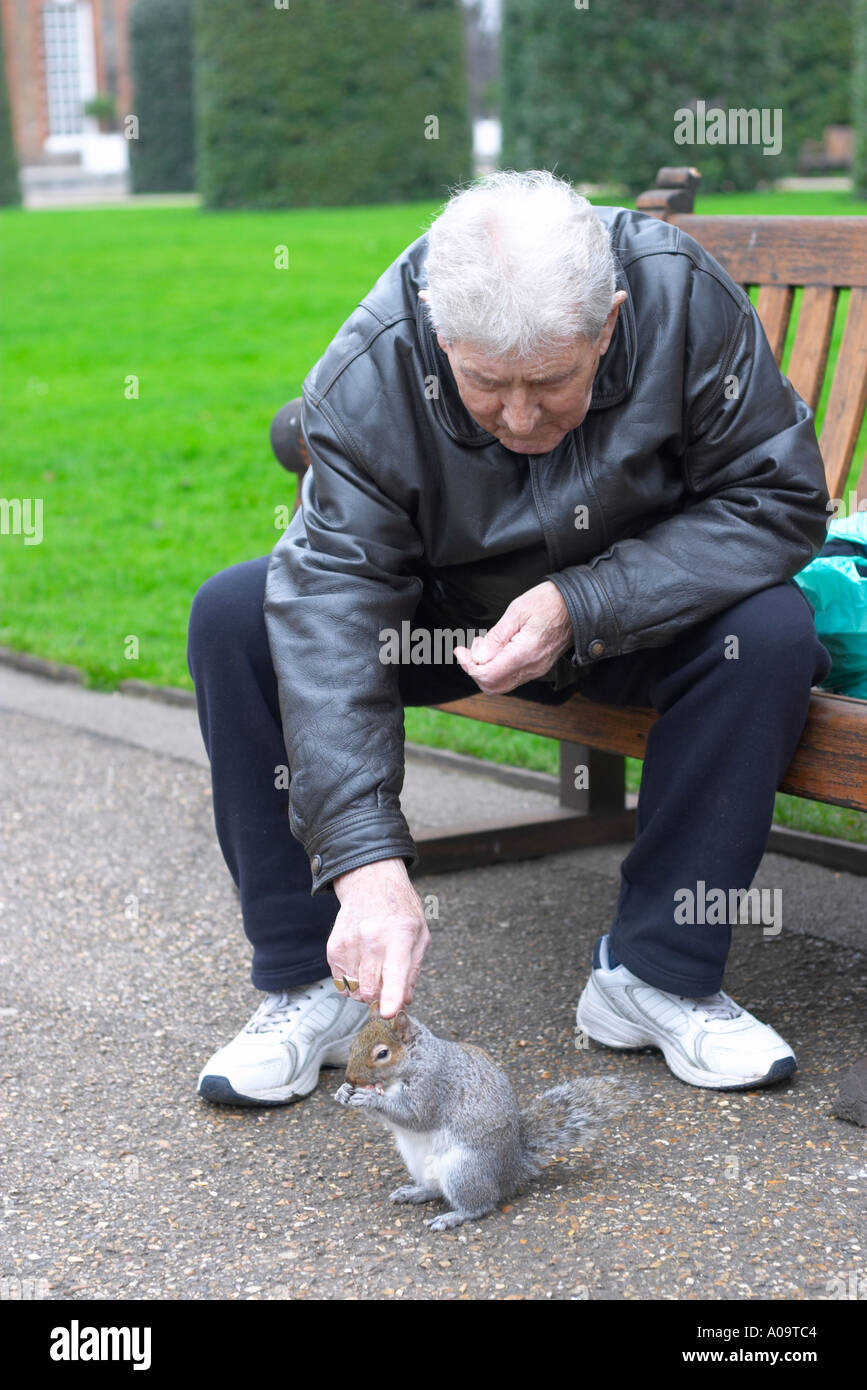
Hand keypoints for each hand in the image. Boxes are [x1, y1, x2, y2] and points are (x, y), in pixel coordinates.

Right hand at [328, 858, 429, 1016]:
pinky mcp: (333, 947)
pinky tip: (361, 964)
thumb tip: (404, 1000)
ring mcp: (349, 942)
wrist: (369, 881)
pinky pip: (341, 983)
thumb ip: (413, 969)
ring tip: (374, 967)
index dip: (392, 994)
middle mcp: (371, 938)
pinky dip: (352, 982)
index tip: (388, 1012)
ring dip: (366, 990)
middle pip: (370, 989)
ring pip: (354, 990)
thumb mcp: (420, 934)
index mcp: (400, 934)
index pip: (395, 970)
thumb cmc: (399, 908)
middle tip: (388, 984)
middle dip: (381, 997)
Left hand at [453, 580, 573, 694]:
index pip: (487, 675)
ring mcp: (537, 669)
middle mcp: (532, 667)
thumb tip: (477, 657)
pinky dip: (498, 667)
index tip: (460, 650)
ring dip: (486, 669)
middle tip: (468, 649)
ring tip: (483, 644)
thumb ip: (496, 638)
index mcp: (524, 654)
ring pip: (502, 684)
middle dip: (475, 670)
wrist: (579, 605)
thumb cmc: (550, 602)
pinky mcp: (539, 667)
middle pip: (493, 686)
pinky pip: (513, 677)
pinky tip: (497, 648)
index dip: (468, 665)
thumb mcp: (517, 611)